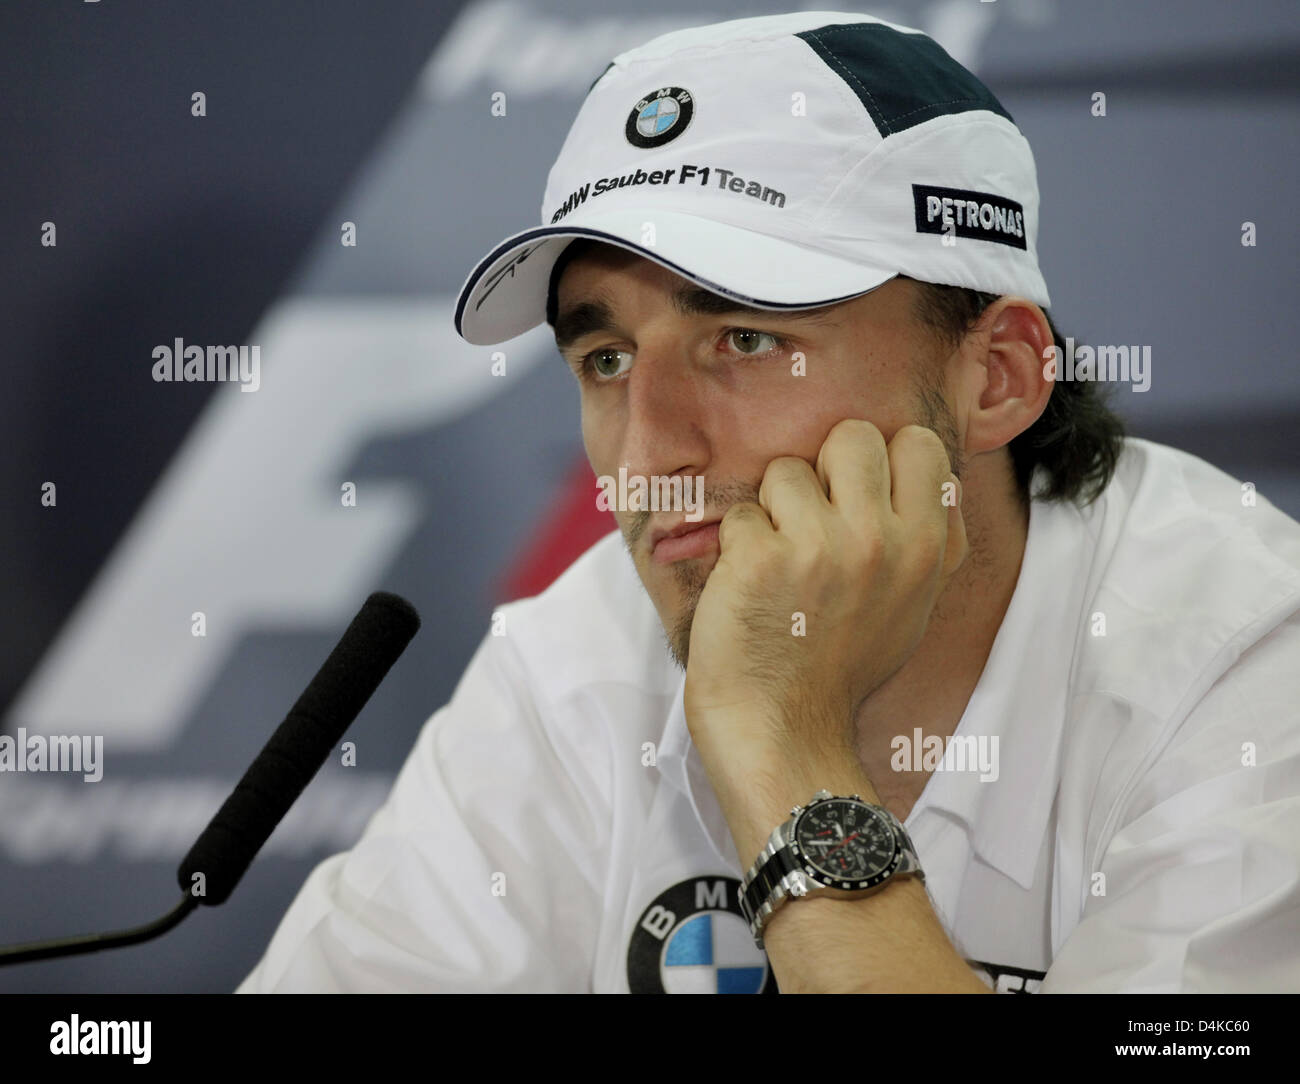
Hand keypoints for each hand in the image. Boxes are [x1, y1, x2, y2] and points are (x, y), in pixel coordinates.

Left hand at [682, 419, 967, 783]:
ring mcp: (820, 548)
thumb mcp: (916, 605)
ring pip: (785, 471)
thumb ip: (933, 538)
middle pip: (851, 436)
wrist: (783, 728)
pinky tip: (751, 590)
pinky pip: (741, 514)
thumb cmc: (842, 665)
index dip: (882, 461)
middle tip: (811, 524)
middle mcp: (882, 542)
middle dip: (823, 470)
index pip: (919, 442)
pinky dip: (737, 547)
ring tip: (780, 566)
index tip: (858, 499)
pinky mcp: (760, 558)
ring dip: (773, 512)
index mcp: (927, 549)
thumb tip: (942, 474)